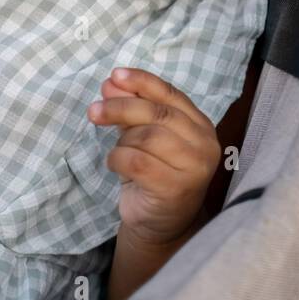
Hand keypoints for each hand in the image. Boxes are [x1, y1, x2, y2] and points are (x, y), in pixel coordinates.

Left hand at [88, 67, 220, 246]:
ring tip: (117, 150)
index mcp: (201, 125)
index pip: (171, 94)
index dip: (142, 82)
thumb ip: (133, 110)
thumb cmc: (155, 174)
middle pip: (158, 114)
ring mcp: (194, 168)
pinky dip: (118, 159)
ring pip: (147, 137)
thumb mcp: (144, 137)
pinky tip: (116, 164)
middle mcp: (204, 144)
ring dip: (122, 141)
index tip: (114, 75)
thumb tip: (111, 83)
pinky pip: (137, 162)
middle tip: (94, 110)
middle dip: (122, 108)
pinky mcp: (176, 188)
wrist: (162, 223)